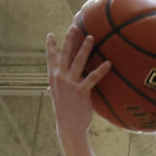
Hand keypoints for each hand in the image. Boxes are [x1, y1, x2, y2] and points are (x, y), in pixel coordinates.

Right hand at [46, 26, 111, 141]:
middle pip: (65, 54)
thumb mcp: (56, 100)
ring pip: (78, 61)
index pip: (50, 59)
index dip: (51, 47)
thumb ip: (52, 91)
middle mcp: (60, 79)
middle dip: (69, 40)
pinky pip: (92, 77)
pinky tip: (108, 63)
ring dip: (85, 48)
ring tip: (92, 37)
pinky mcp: (81, 91)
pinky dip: (101, 70)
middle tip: (74, 26)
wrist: (68, 128)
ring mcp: (70, 84)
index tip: (50, 35)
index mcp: (53, 79)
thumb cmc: (64, 114)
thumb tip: (47, 89)